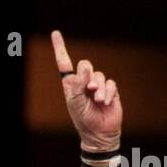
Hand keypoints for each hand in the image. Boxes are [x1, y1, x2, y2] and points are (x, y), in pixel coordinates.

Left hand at [52, 31, 121, 151]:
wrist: (99, 133)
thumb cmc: (83, 118)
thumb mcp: (76, 102)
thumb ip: (79, 83)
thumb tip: (84, 65)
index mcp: (71, 85)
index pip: (64, 63)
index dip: (60, 48)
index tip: (55, 33)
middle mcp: (84, 83)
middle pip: (86, 65)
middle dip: (88, 76)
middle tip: (89, 90)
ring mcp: (98, 86)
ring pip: (99, 75)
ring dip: (98, 88)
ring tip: (97, 100)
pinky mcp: (110, 91)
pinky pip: (110, 83)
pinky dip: (107, 93)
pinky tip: (104, 103)